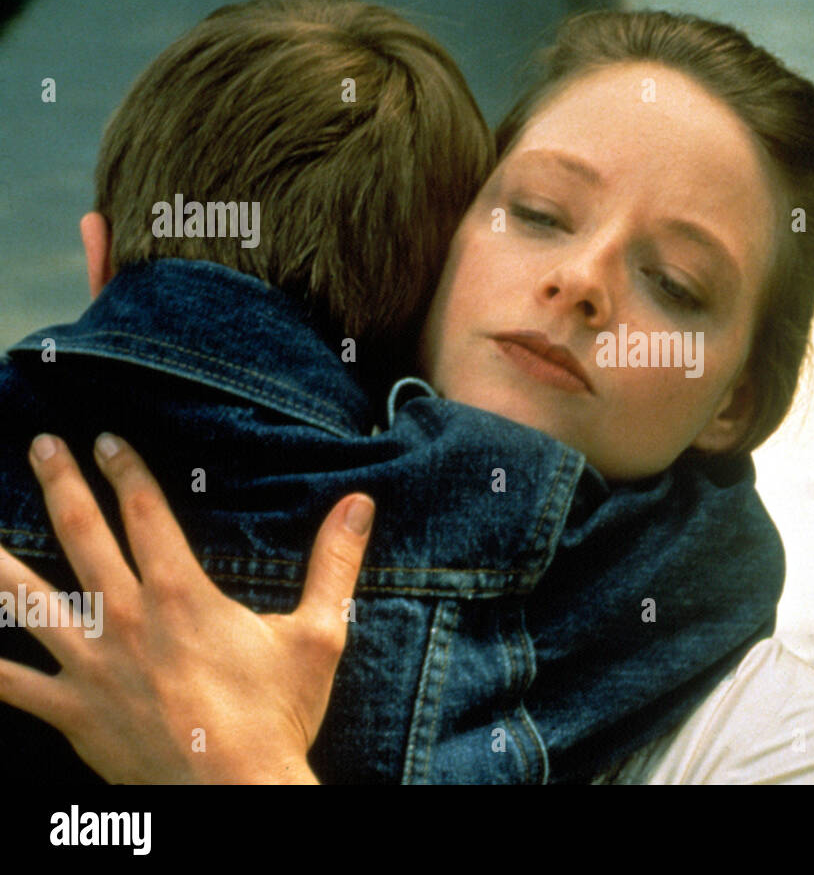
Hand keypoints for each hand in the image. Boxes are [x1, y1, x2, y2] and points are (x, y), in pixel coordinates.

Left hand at [0, 433, 373, 783]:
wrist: (235, 793)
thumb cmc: (277, 717)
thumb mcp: (319, 635)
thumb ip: (335, 565)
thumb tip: (360, 505)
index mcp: (181, 595)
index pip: (146, 512)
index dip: (125, 470)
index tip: (106, 439)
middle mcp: (126, 620)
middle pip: (82, 535)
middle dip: (61, 483)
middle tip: (42, 445)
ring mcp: (90, 667)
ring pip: (28, 601)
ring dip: (0, 559)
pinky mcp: (71, 712)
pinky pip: (11, 685)